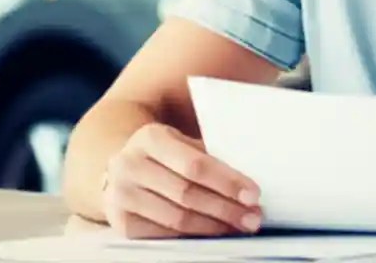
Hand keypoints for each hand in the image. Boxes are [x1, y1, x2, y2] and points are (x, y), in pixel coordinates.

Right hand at [103, 123, 262, 238]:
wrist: (121, 168)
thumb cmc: (163, 155)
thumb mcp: (180, 143)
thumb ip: (207, 156)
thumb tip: (247, 184)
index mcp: (150, 138)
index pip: (195, 164)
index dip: (227, 182)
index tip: (253, 195)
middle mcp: (130, 165)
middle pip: (187, 194)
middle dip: (226, 208)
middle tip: (253, 217)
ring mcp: (122, 196)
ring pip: (177, 219)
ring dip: (214, 227)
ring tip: (240, 227)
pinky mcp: (122, 223)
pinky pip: (164, 235)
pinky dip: (194, 237)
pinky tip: (214, 234)